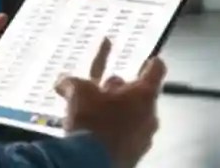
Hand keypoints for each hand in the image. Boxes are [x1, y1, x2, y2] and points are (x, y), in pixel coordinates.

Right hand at [54, 38, 167, 167]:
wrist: (89, 162)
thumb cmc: (92, 122)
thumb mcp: (77, 92)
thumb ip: (71, 83)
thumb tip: (62, 82)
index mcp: (144, 94)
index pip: (156, 70)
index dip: (151, 63)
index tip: (149, 61)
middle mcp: (150, 116)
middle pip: (141, 96)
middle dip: (122, 92)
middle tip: (104, 91)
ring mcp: (144, 138)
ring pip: (135, 118)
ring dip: (119, 113)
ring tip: (97, 114)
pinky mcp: (134, 156)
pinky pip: (128, 138)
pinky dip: (116, 133)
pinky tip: (97, 134)